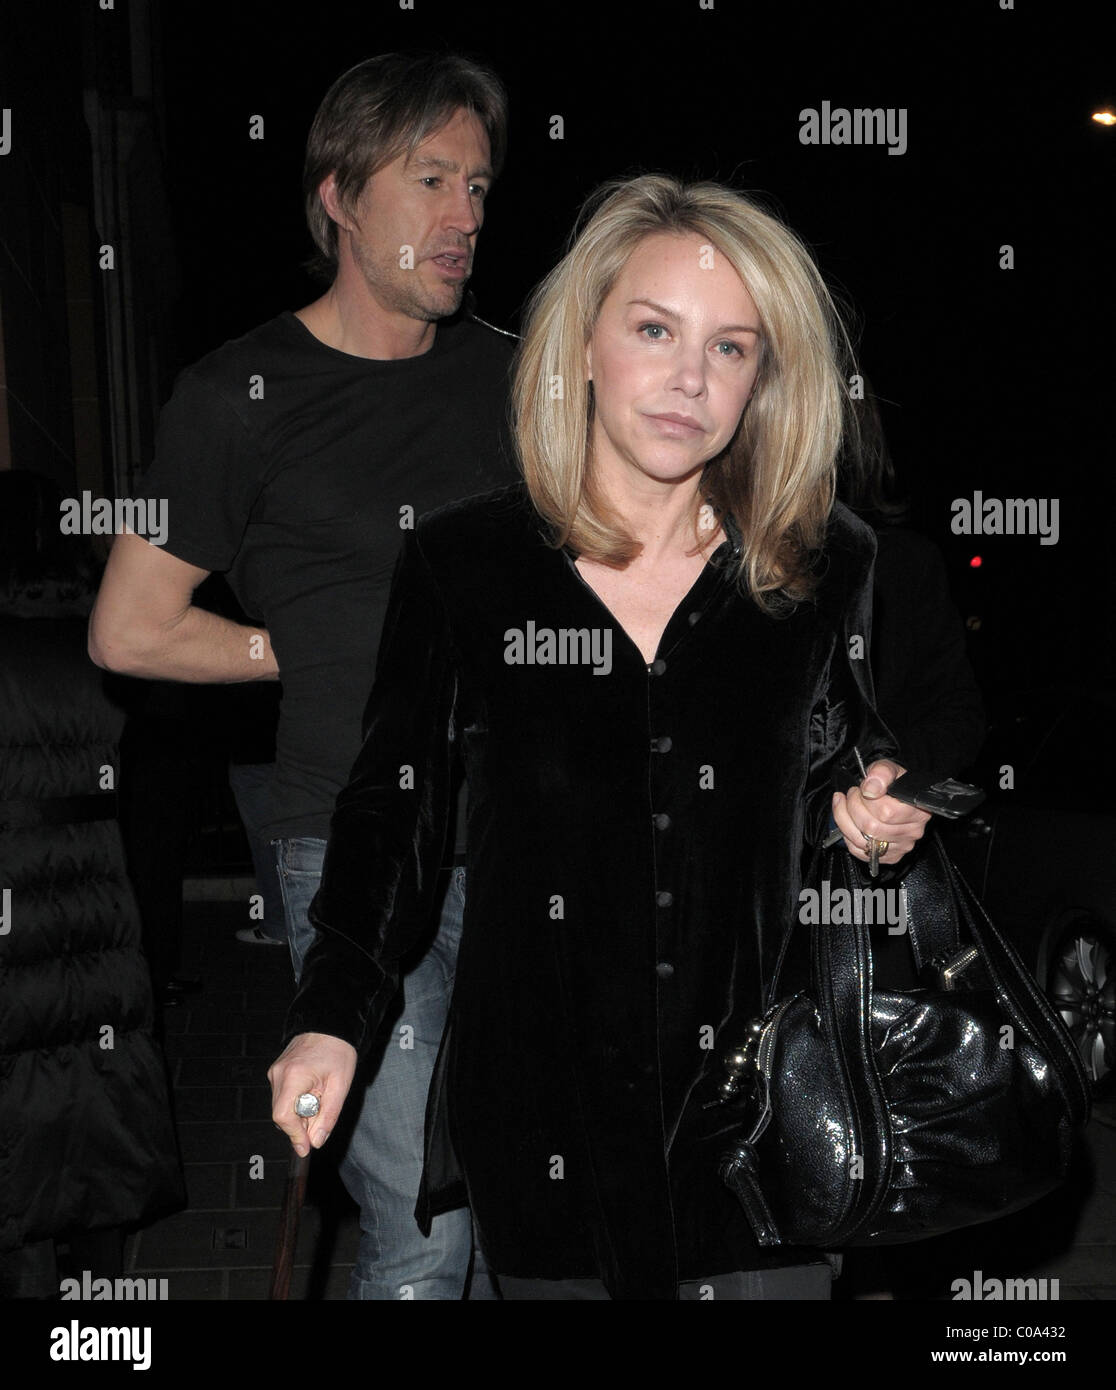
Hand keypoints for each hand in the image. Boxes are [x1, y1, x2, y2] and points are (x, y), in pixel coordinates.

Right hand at [268, 1032, 357, 1157]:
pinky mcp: (276, 1071)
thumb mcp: (340, 1086)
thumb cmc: (338, 1051)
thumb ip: (328, 1116)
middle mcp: (279, 1074)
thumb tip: (317, 1141)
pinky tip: (311, 1092)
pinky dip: (295, 1102)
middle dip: (300, 1124)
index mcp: (294, 1076)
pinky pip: (282, 1096)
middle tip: (321, 1118)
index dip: (294, 1136)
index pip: (284, 1117)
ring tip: (319, 1098)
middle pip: (281, 1114)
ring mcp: (275, 1072)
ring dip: (298, 1113)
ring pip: (281, 1106)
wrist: (329, 1026)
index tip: (306, 1147)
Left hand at [832, 759, 930, 866]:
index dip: (866, 799)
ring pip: (863, 841)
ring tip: (846, 806)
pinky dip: (848, 836)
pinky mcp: (890, 856)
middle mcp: (913, 831)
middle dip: (853, 808)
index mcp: (917, 810)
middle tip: (852, 795)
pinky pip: (860, 852)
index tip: (861, 789)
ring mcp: (901, 846)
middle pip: (872, 828)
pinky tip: (849, 822)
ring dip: (845, 821)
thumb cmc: (893, 783)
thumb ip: (881, 773)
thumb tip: (870, 789)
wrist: (898, 795)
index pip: (886, 812)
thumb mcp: (888, 768)